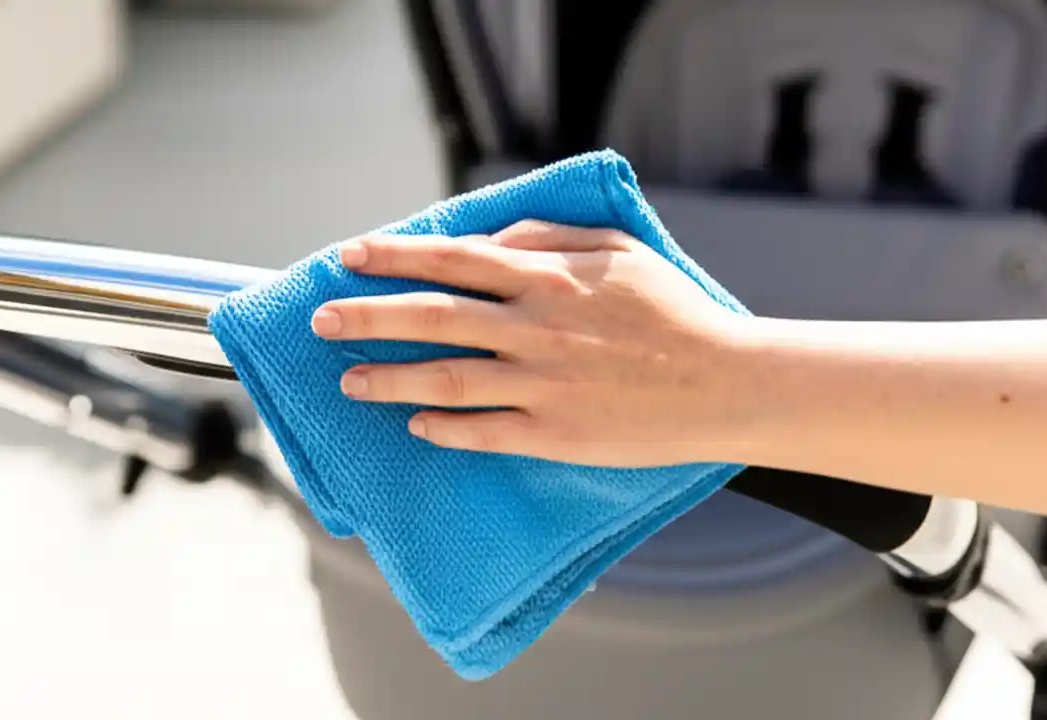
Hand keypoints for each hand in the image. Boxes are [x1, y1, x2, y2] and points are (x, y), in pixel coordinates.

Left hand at [310, 220, 757, 466]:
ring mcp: (540, 385)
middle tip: (320, 320)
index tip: (350, 256)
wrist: (725, 383)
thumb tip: (489, 243)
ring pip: (444, 379)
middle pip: (430, 318)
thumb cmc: (674, 312)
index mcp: (547, 278)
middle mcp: (533, 328)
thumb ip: (550, 237)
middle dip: (367, 317)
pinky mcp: (554, 434)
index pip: (450, 260)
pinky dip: (443, 428)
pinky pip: (482, 431)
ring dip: (388, 379)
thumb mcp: (618, 251)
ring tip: (347, 381)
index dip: (394, 257)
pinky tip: (414, 425)